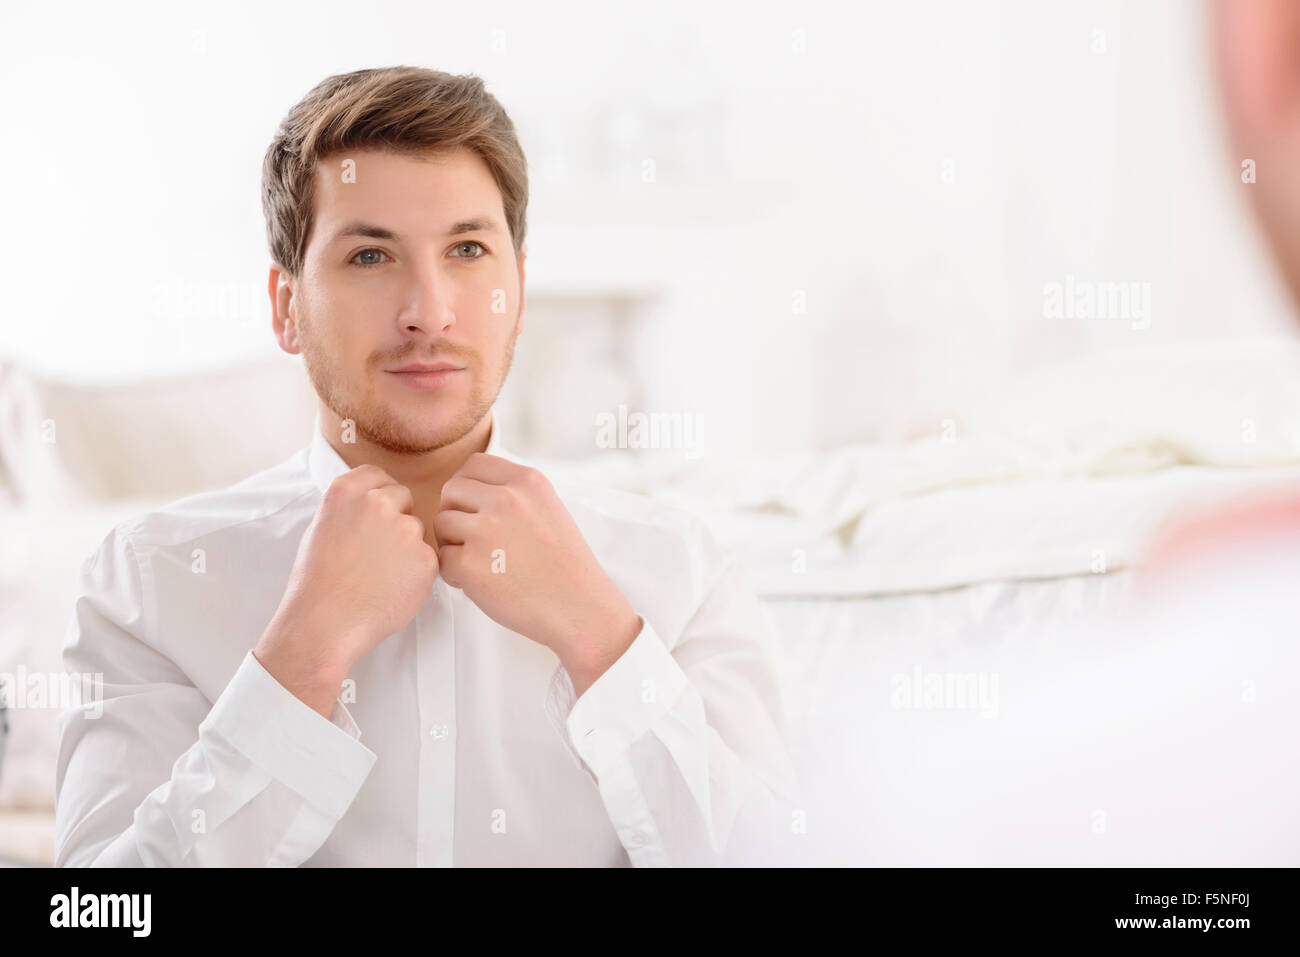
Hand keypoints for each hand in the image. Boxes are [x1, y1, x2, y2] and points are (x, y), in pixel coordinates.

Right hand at [256, 464, 438, 706]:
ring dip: (407, 546)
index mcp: (347, 490)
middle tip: (376, 551)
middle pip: (403, 497)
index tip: (375, 514)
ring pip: (417, 529)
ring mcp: (406, 528)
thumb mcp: (322, 528)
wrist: (326, 623)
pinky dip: (417, 573)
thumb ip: (351, 508)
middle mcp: (379, 501)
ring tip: (380, 575)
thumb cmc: (318, 582)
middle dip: (396, 517)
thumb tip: (372, 501)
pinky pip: (428, 558)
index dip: (380, 494)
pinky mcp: (426, 557)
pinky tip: (392, 588)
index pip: (378, 475)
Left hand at [433, 454, 640, 679]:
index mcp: (527, 482)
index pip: (474, 464)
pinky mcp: (470, 564)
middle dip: (454, 512)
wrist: (580, 608)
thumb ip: (515, 494)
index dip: (466, 486)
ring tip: (480, 562)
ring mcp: (485, 530)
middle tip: (469, 538)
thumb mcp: (549, 509)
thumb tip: (473, 489)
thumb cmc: (565, 566)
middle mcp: (506, 499)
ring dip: (452, 543)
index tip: (472, 507)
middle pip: (451, 490)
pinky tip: (481, 583)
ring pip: (442, 523)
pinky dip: (455, 574)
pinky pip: (443, 559)